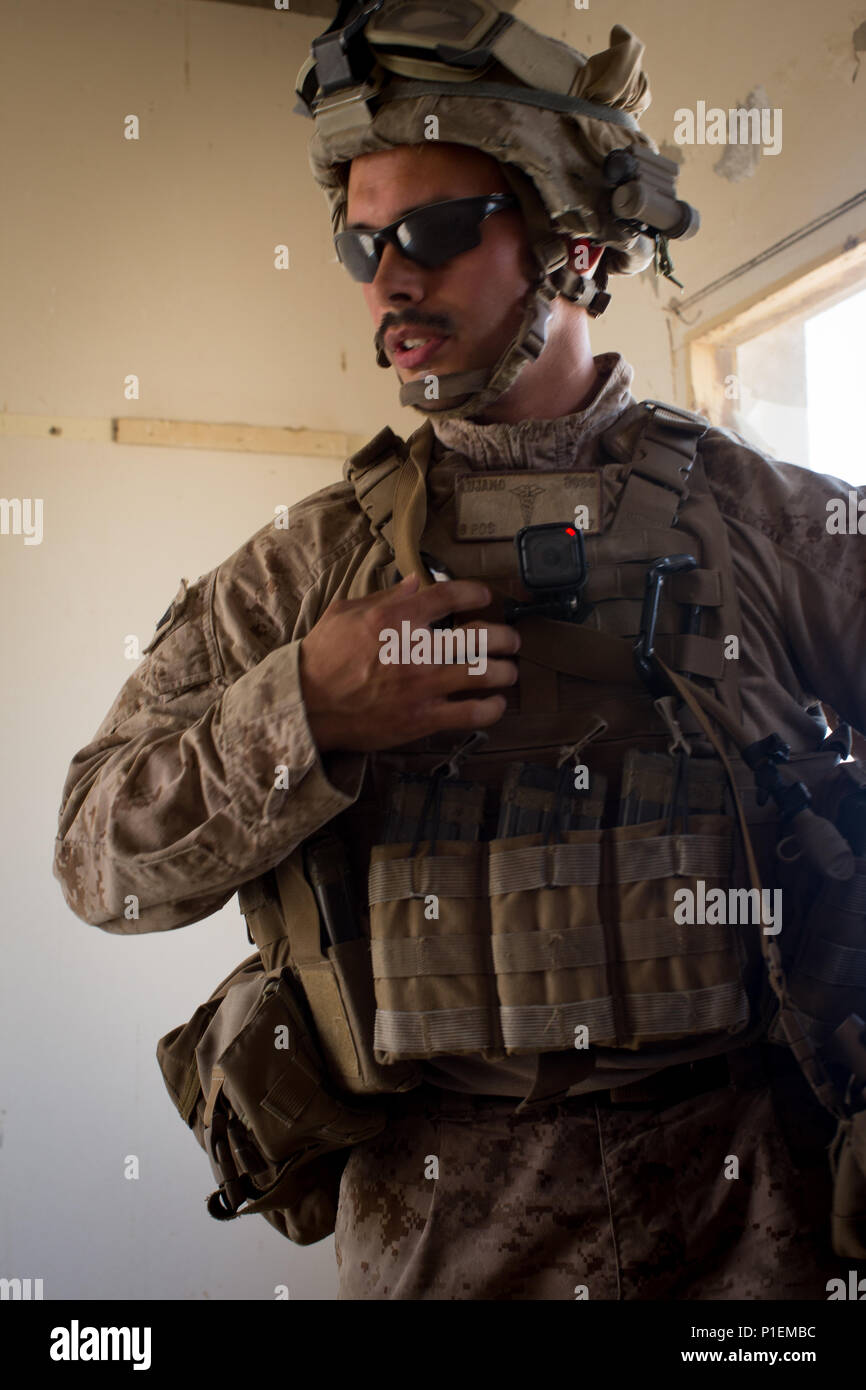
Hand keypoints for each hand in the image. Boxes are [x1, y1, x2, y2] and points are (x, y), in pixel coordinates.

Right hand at [299, 573, 519, 752]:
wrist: (306, 705)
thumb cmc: (322, 657)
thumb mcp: (346, 613)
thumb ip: (385, 597)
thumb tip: (415, 582)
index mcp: (395, 618)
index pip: (448, 595)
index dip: (475, 593)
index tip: (486, 598)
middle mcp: (415, 649)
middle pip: (479, 635)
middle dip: (503, 636)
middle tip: (509, 640)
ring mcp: (422, 685)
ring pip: (483, 673)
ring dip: (504, 671)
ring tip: (508, 672)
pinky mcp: (422, 718)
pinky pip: (471, 713)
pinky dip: (491, 708)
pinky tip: (495, 704)